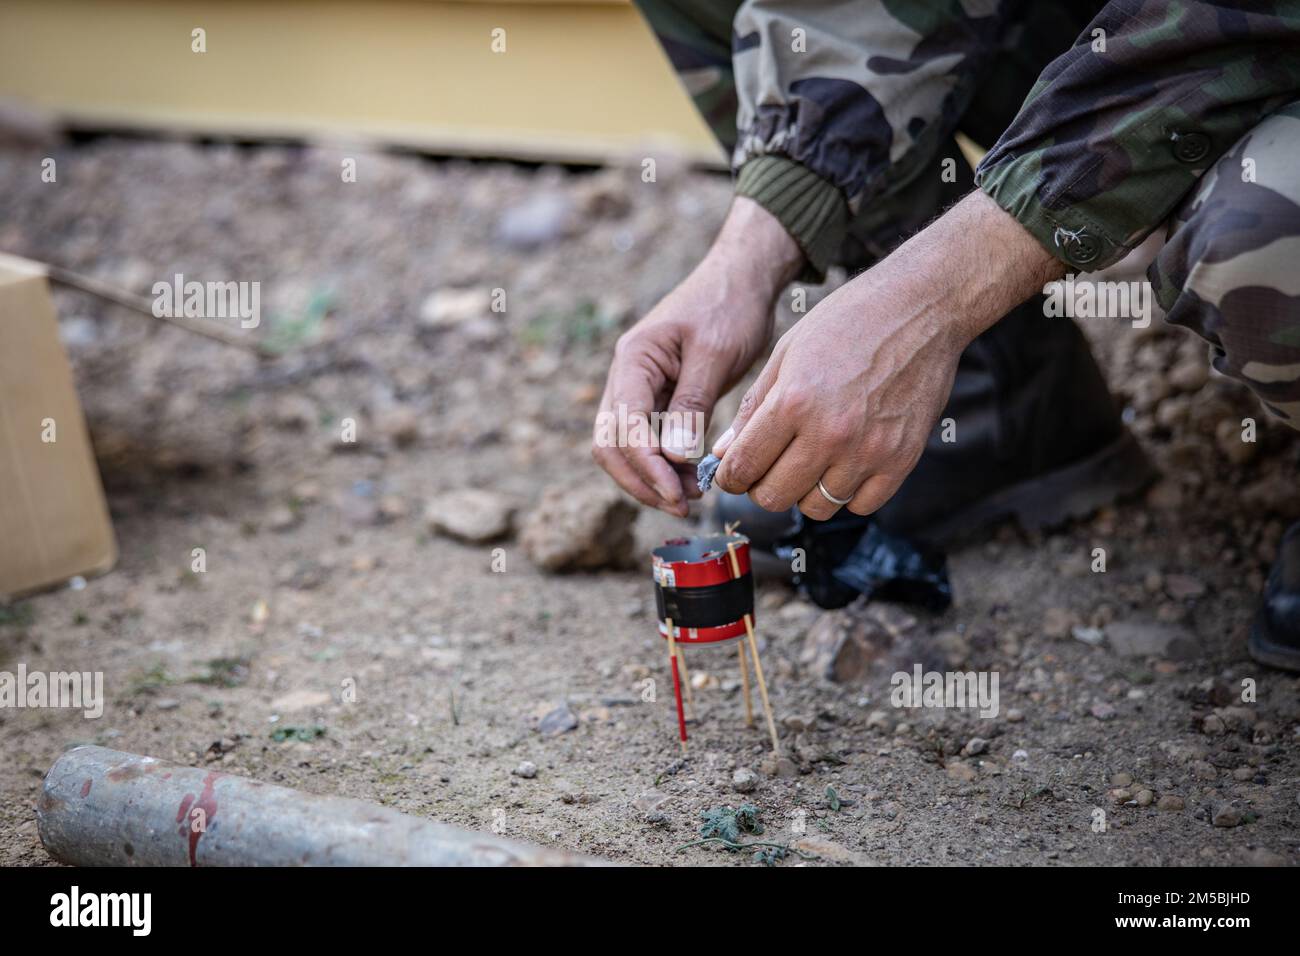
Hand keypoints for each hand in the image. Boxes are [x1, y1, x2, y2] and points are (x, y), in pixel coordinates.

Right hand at [592, 198, 802, 515]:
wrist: (741, 278)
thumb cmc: (730, 306)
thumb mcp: (716, 354)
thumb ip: (692, 404)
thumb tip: (674, 457)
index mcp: (633, 360)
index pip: (623, 426)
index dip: (647, 467)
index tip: (679, 494)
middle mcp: (626, 375)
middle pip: (610, 444)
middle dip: (642, 480)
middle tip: (683, 506)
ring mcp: (638, 387)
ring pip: (625, 447)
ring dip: (652, 477)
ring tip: (693, 496)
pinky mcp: (657, 397)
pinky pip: (647, 440)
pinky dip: (664, 464)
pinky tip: (693, 477)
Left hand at [712, 190, 1065, 518]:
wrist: (921, 309)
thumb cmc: (847, 322)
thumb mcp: (786, 353)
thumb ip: (752, 408)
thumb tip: (722, 454)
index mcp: (793, 402)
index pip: (742, 467)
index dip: (729, 477)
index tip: (732, 473)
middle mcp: (830, 433)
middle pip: (774, 497)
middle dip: (761, 487)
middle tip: (768, 469)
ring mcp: (869, 451)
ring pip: (816, 507)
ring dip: (805, 491)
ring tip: (811, 461)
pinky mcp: (901, 460)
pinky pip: (861, 505)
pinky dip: (847, 493)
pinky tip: (844, 464)